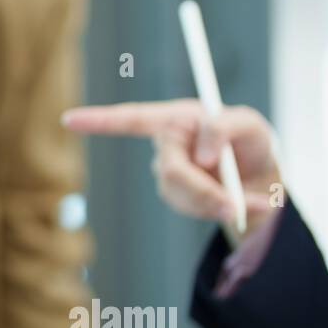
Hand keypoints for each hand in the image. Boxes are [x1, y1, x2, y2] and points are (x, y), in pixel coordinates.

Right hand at [62, 100, 283, 239]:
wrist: (260, 179)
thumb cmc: (250, 143)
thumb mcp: (250, 125)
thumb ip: (224, 128)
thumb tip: (199, 155)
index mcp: (176, 118)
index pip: (132, 118)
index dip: (100, 120)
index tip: (67, 119)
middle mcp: (168, 143)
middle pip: (170, 169)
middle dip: (202, 190)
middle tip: (233, 207)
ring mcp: (169, 172)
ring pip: (182, 194)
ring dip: (216, 203)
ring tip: (250, 203)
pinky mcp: (177, 196)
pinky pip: (192, 208)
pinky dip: (220, 210)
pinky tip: (240, 207)